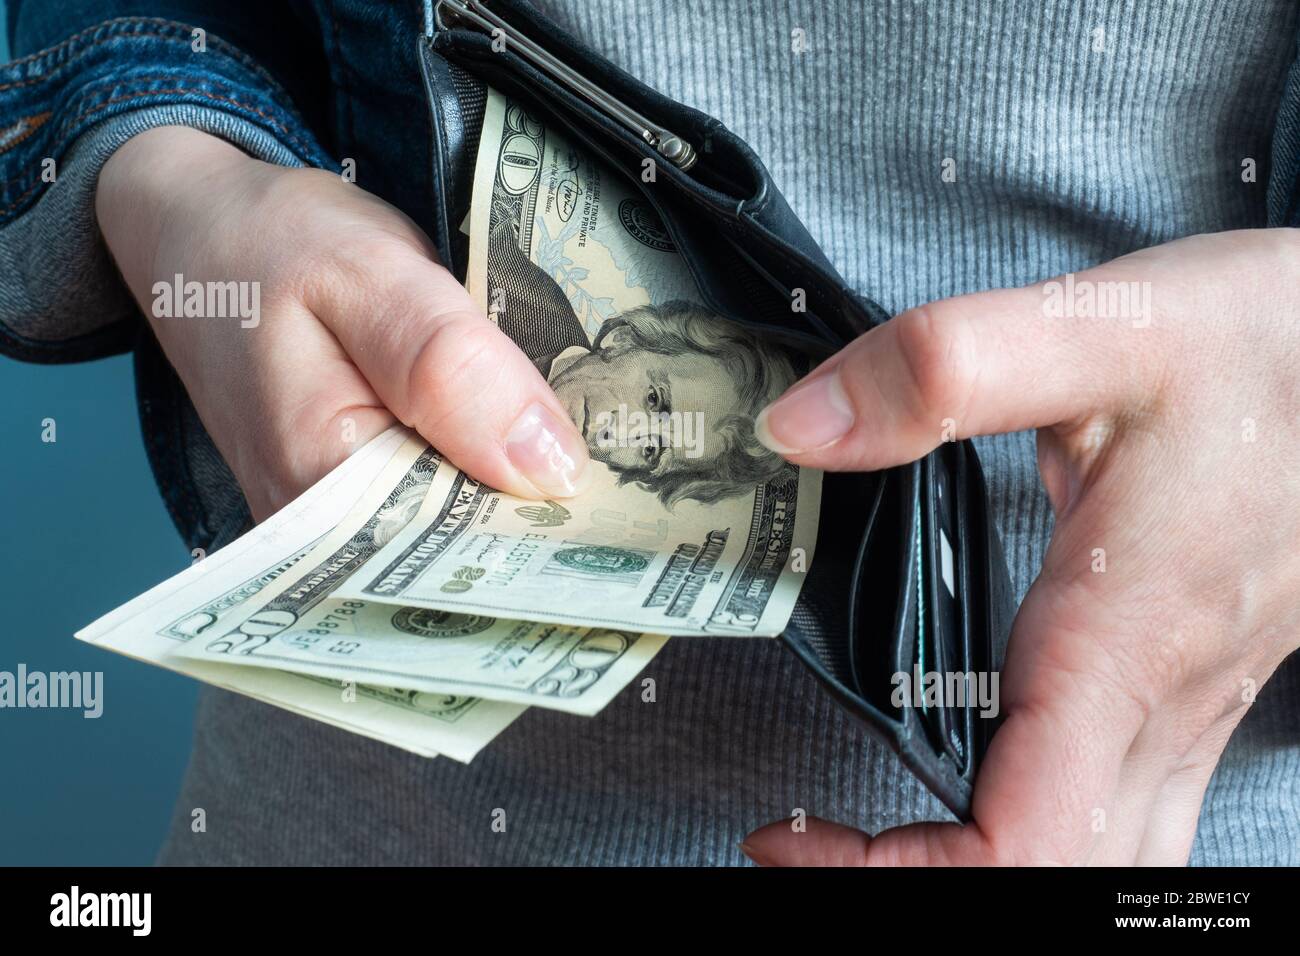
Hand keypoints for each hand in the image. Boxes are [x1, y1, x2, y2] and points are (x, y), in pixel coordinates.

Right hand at [96, 126, 589, 522]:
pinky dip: (487, 480)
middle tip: (638, 496)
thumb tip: (549, 468)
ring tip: (602, 477)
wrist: (197, 235)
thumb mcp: (366, 275)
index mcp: (325, 489)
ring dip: (525, 503)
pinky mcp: (351, 501)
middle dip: (548, 524)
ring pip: (455, 535)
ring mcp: (334, 525)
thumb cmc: (270, 245)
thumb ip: (451, 367)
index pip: (467, 550)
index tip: (634, 523)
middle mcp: (324, 534)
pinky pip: (434, 507)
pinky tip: (534, 455)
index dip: (553, 533)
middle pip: (465, 553)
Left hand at [745, 229, 1299, 864]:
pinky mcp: (1191, 686)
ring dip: (975, 868)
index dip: (884, 873)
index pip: (1012, 849)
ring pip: (1093, 861)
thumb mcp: (1100, 329)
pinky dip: (1032, 831)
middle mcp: (1158, 703)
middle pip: (1045, 878)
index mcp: (1119, 646)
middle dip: (911, 883)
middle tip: (805, 842)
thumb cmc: (1268, 349)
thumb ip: (943, 371)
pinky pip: (1118, 810)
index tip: (789, 834)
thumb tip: (800, 429)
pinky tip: (976, 783)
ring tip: (870, 836)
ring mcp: (1185, 707)